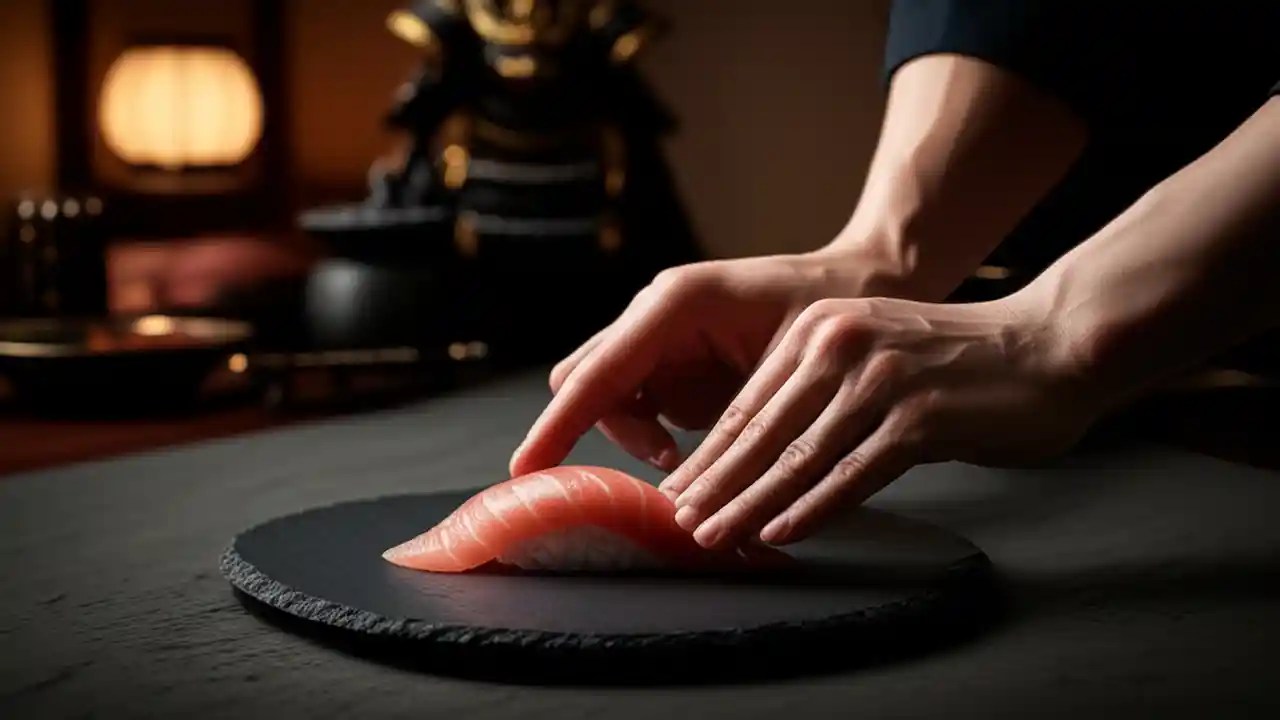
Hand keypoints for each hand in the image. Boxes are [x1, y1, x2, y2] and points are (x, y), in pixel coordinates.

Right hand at [508, 251, 871, 477]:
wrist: (862, 286)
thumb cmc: (831, 315)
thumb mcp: (784, 364)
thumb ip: (730, 412)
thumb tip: (691, 476)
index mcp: (674, 304)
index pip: (596, 373)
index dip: (558, 425)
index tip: (527, 467)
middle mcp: (655, 314)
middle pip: (588, 383)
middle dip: (607, 431)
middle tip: (669, 462)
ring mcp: (661, 335)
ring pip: (610, 398)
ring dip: (640, 436)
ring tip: (695, 455)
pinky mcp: (675, 357)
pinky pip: (641, 401)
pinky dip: (657, 431)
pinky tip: (704, 440)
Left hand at [659, 292, 1102, 547]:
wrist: (1051, 344)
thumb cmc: (959, 361)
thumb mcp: (875, 352)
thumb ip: (822, 389)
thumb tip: (764, 450)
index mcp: (820, 328)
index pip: (750, 403)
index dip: (710, 453)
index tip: (680, 490)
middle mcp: (840, 346)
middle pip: (762, 431)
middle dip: (716, 484)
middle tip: (682, 522)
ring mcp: (879, 381)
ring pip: (798, 456)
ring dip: (750, 504)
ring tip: (715, 536)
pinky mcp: (919, 418)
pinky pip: (852, 474)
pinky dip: (812, 508)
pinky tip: (781, 532)